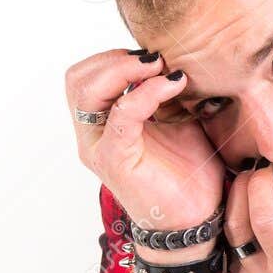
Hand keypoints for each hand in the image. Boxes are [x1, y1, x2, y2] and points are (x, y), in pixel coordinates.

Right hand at [64, 50, 222, 231]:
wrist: (195, 217)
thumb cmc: (185, 171)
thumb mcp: (175, 117)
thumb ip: (163, 90)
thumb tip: (172, 55)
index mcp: (101, 125)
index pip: (85, 76)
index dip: (113, 57)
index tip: (153, 56)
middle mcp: (93, 136)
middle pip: (78, 80)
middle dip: (114, 58)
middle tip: (154, 59)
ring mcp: (99, 149)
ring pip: (87, 92)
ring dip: (123, 69)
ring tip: (159, 68)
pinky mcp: (115, 160)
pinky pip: (121, 115)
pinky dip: (146, 92)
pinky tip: (172, 86)